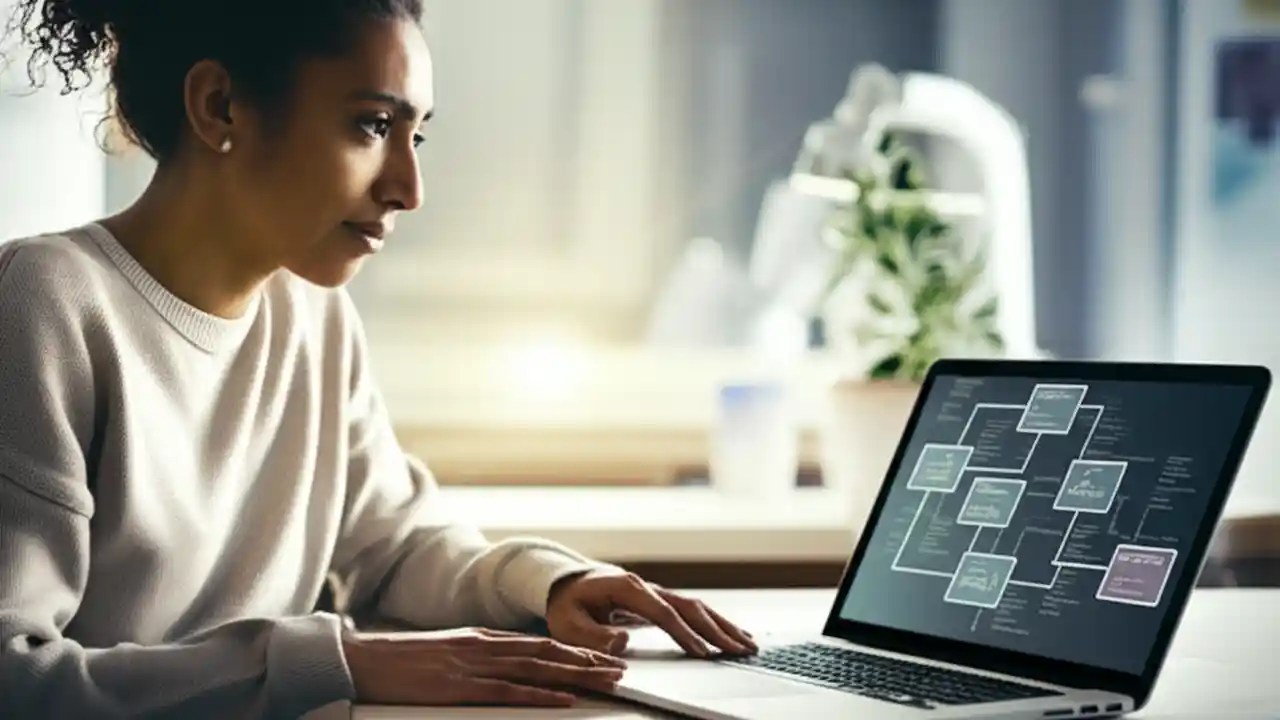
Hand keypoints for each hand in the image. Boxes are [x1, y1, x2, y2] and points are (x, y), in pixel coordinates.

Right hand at [342, 626, 627, 706]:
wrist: (363, 660)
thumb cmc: (403, 663)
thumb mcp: (449, 654)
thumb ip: (480, 657)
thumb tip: (511, 664)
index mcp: (483, 640)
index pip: (540, 644)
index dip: (575, 651)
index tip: (604, 658)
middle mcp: (485, 647)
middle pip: (548, 653)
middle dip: (588, 661)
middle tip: (621, 669)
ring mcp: (473, 666)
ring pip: (537, 669)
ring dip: (576, 675)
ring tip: (606, 681)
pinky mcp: (459, 687)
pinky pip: (508, 692)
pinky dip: (539, 695)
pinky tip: (563, 699)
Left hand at [545, 568, 759, 657]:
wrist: (564, 583)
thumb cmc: (567, 604)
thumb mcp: (568, 622)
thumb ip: (592, 634)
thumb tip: (623, 642)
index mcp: (627, 587)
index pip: (662, 613)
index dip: (684, 633)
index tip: (702, 653)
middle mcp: (646, 586)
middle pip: (689, 607)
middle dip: (716, 630)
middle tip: (741, 650)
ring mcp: (655, 592)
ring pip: (696, 607)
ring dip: (723, 625)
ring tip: (748, 644)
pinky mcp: (658, 600)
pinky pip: (691, 610)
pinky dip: (714, 622)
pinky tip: (731, 634)